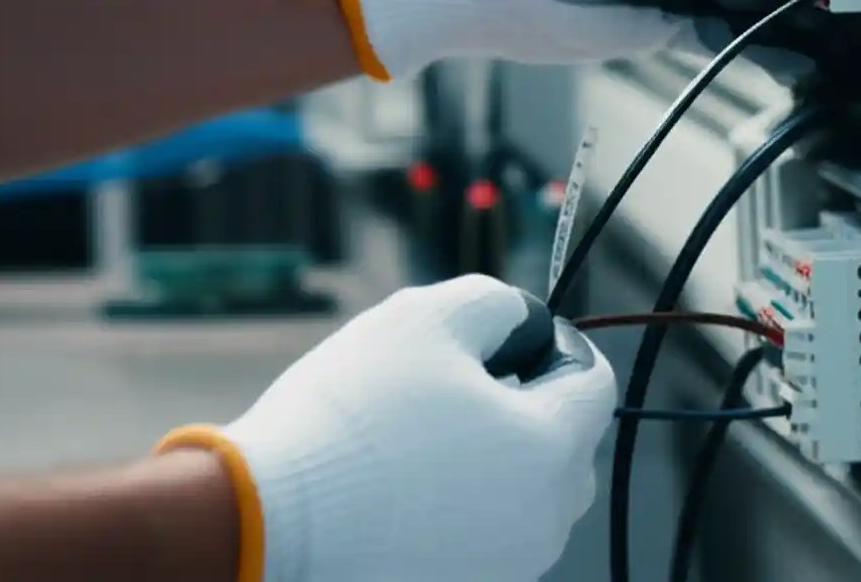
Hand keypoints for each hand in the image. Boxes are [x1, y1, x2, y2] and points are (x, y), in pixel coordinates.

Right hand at [157, 275, 615, 581]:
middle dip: (525, 406)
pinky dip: (459, 508)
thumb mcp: (428, 318)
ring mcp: (506, 567)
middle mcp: (546, 521)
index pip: (594, 382)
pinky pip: (483, 537)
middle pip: (565, 444)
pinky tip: (398, 491)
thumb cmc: (353, 414)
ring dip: (492, 460)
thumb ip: (498, 304)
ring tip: (416, 443)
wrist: (266, 522)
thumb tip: (522, 323)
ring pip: (525, 495)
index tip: (504, 341)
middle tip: (452, 389)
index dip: (553, 347)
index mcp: (553, 449)